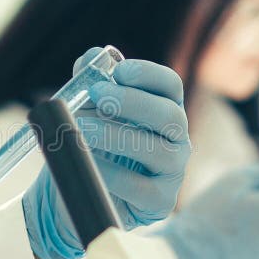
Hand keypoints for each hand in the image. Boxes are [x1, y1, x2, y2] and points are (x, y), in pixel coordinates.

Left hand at [23, 48, 190, 258]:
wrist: (82, 193)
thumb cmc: (92, 146)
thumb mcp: (88, 112)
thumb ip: (91, 84)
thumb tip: (92, 56)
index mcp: (162, 109)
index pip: (169, 85)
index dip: (147, 74)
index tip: (118, 70)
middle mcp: (176, 138)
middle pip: (170, 115)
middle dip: (132, 102)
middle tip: (96, 94)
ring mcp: (172, 171)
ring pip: (159, 150)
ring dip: (117, 135)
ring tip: (82, 129)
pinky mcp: (160, 201)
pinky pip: (141, 187)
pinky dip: (113, 174)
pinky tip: (90, 165)